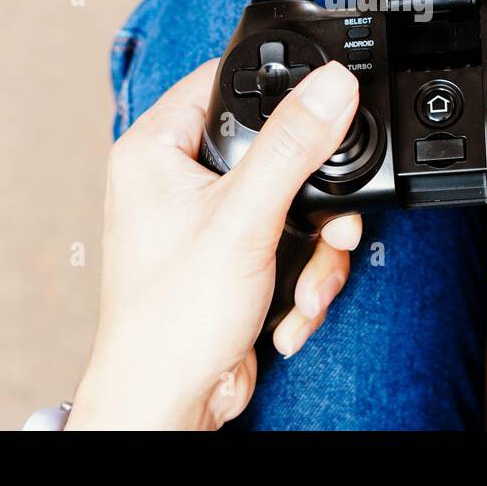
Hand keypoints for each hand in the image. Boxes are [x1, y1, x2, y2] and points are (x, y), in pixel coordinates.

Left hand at [67, 59, 361, 429]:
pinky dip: (302, 276)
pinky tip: (292, 309)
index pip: (222, 82)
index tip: (321, 105)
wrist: (169, 403)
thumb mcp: (244, 219)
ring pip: (289, 199)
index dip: (276, 88)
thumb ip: (291, 147)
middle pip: (271, 146)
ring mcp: (204, 219)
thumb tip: (331, 85)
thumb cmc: (171, 319)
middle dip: (311, 196)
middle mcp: (175, 178)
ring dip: (314, 248)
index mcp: (156, 149)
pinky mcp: (231, 256)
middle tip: (327, 221)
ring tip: (309, 281)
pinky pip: (287, 241)